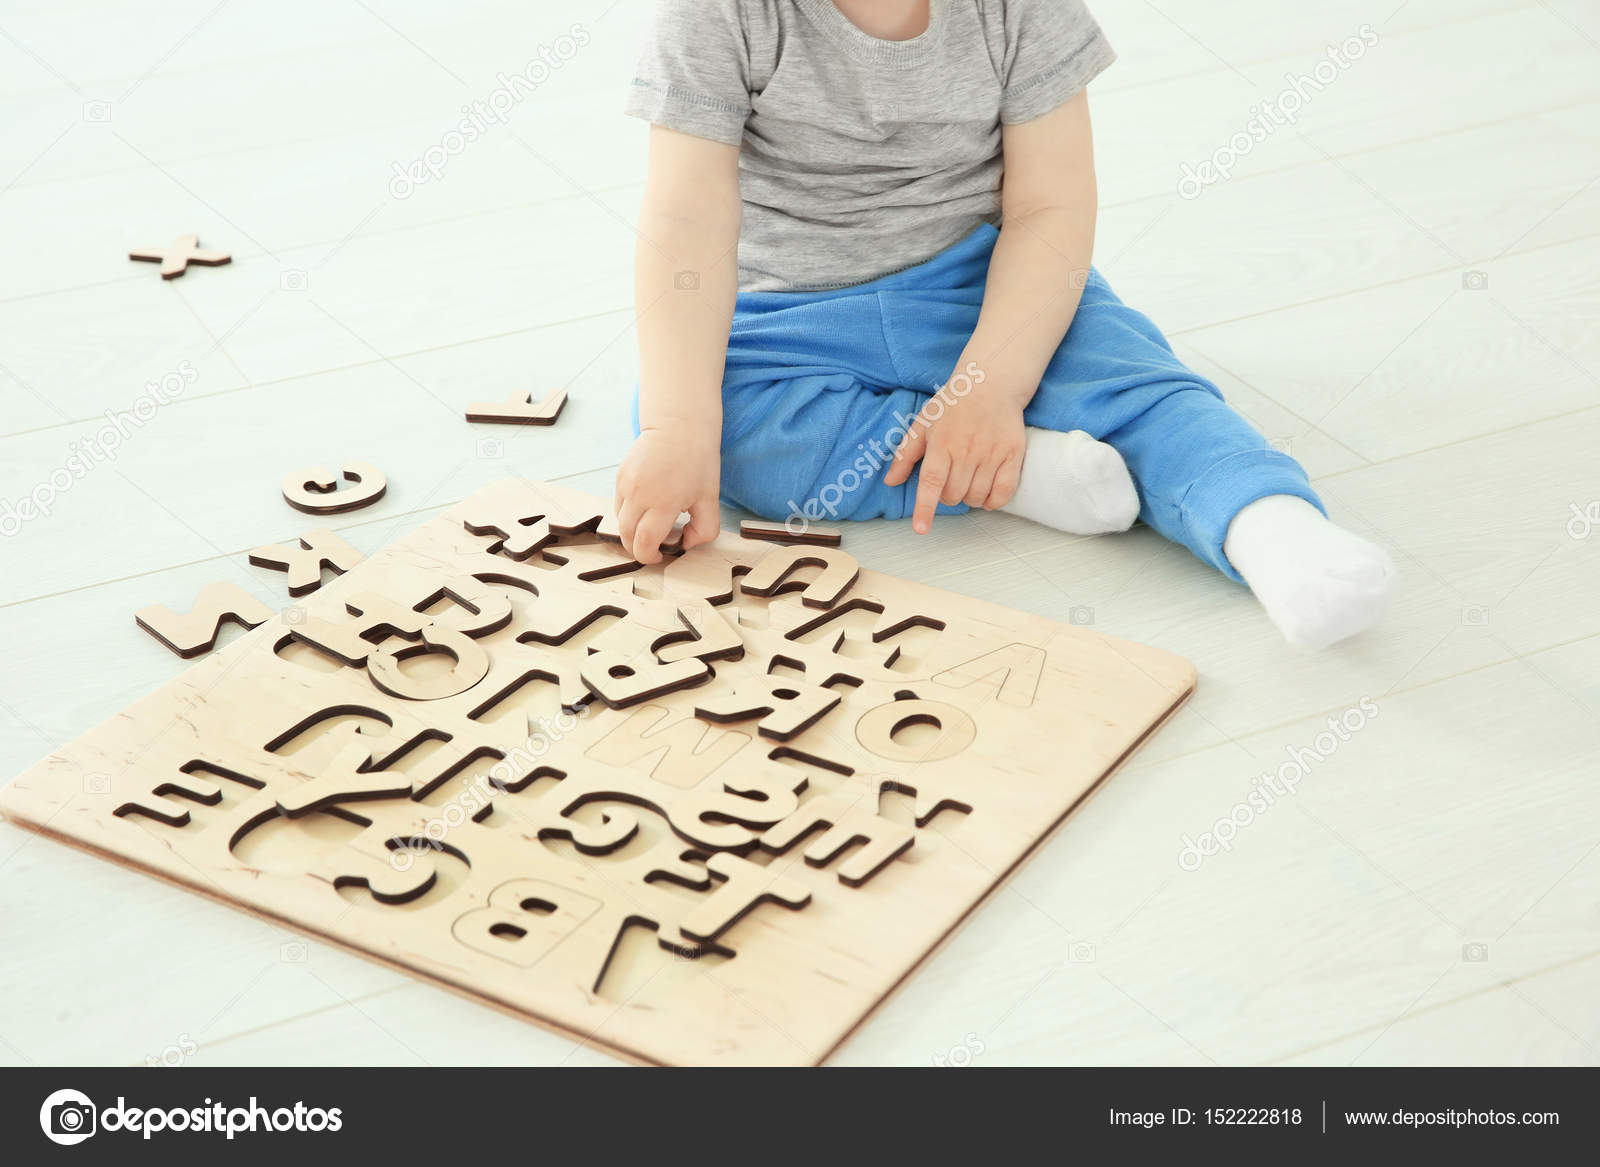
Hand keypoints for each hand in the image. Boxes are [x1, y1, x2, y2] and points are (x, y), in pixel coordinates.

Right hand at [615, 424, 721, 563]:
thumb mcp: (710, 499)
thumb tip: (684, 544)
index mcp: (663, 502)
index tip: (658, 556)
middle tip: (653, 547)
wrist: (679, 426)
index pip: (643, 543)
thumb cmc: (698, 462)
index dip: (648, 557)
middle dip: (637, 548)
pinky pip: (619, 504)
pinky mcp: (620, 476)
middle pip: (626, 536)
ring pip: (620, 521)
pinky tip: (647, 507)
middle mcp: (639, 494)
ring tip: (652, 525)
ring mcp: (626, 484)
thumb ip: (704, 530)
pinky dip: (629, 513)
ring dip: (632, 531)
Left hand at [883, 380, 1027, 533]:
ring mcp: (992, 453)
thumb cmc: (953, 405)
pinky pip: (1003, 493)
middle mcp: (967, 450)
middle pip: (953, 496)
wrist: (991, 384)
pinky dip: (993, 501)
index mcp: (941, 443)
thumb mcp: (922, 424)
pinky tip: (987, 492)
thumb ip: (905, 455)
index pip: (931, 482)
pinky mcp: (1013, 455)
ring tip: (967, 481)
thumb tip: (890, 482)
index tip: (921, 529)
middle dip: (947, 496)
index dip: (924, 509)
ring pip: (976, 497)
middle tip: (950, 479)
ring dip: (969, 498)